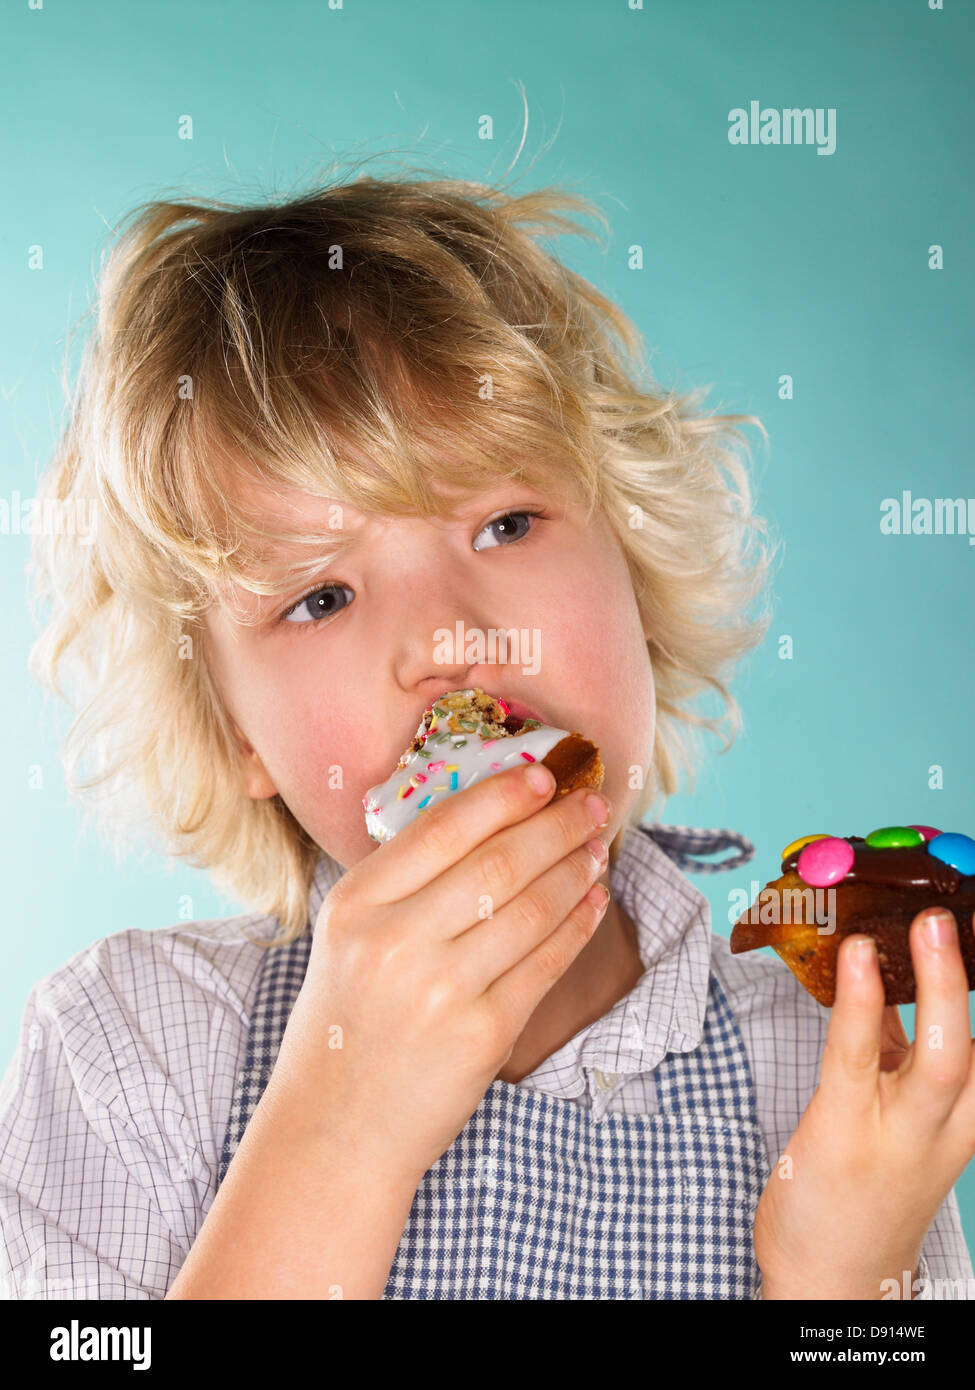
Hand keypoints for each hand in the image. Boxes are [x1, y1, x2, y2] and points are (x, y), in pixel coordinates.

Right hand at [262, 762, 612, 1188]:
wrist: (337, 1128)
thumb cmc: (348, 1020)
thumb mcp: (349, 937)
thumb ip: (405, 881)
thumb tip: (496, 818)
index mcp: (357, 904)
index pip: (445, 826)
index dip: (504, 795)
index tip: (544, 776)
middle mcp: (395, 942)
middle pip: (498, 862)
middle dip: (556, 826)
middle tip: (591, 804)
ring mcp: (440, 991)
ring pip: (530, 910)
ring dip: (575, 872)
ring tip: (596, 851)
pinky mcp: (483, 1036)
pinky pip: (545, 965)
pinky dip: (577, 927)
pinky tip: (592, 903)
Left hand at [754, 905, 974, 1299]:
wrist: (832, 1278)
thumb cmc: (864, 1183)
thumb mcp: (894, 1108)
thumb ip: (895, 1048)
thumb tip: (884, 973)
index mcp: (960, 1113)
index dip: (968, 982)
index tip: (966, 921)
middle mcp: (945, 1125)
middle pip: (971, 1047)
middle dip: (962, 978)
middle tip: (949, 915)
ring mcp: (898, 1132)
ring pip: (939, 1054)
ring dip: (935, 984)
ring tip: (925, 921)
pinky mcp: (845, 1131)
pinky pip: (856, 1057)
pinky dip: (858, 1004)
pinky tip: (855, 960)